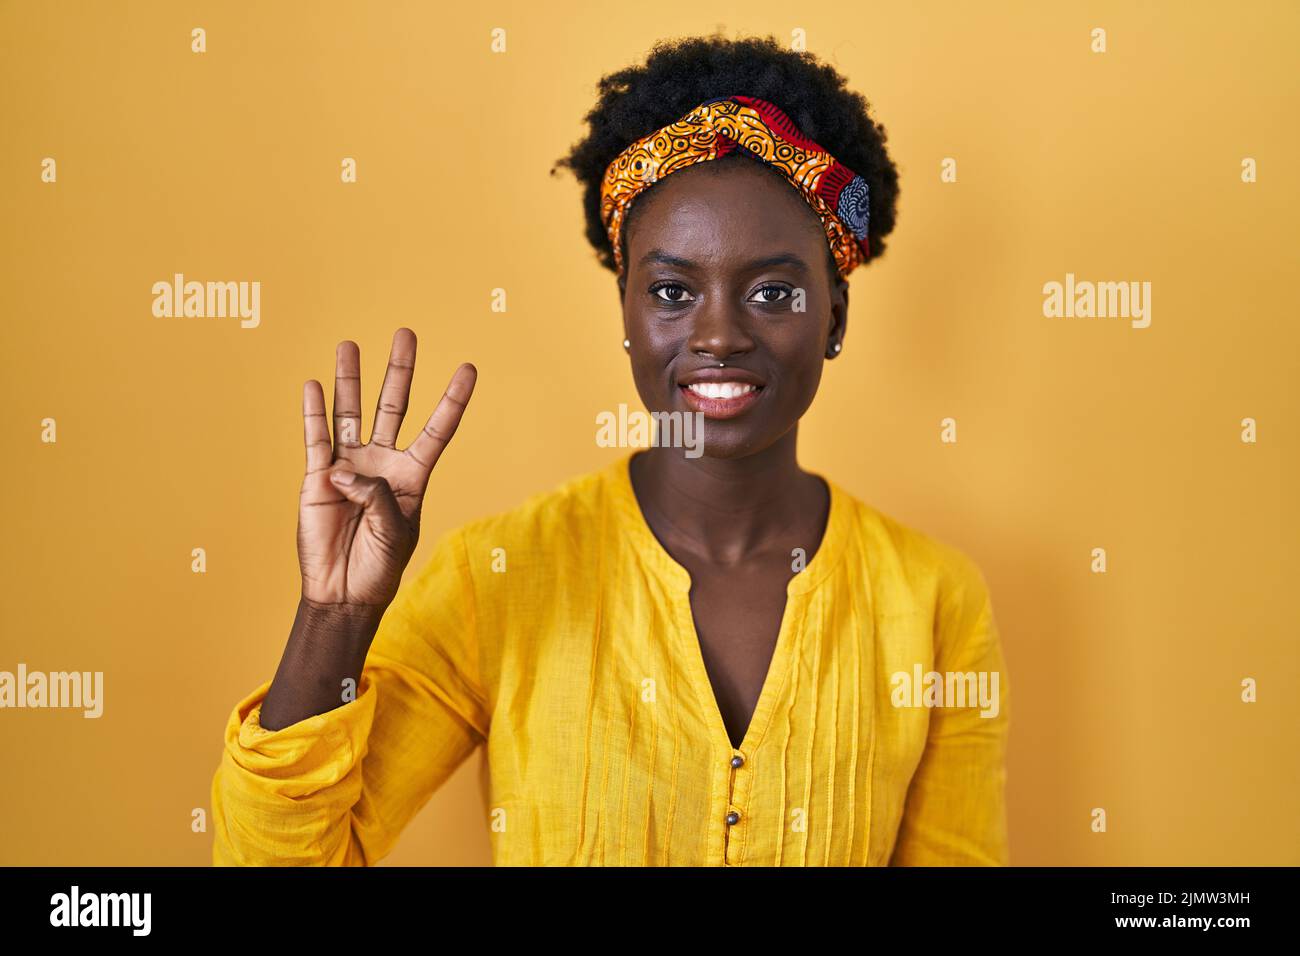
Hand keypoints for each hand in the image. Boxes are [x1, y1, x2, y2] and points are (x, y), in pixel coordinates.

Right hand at [296, 328, 475, 607]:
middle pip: (393, 406)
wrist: (344, 592)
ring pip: (350, 413)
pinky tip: (313, 384)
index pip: (437, 429)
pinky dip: (312, 412)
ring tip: (349, 345)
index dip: (452, 400)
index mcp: (413, 475)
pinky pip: (315, 438)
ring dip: (350, 380)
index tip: (469, 368)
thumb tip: (344, 467)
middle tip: (406, 333)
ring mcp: (348, 466)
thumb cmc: (379, 566)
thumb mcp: (395, 530)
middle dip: (399, 371)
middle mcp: (382, 463)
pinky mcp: (317, 477)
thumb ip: (377, 494)